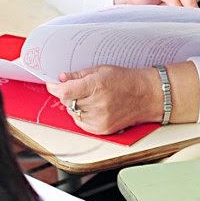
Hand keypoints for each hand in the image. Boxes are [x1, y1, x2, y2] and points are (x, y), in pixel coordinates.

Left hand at [46, 66, 160, 133]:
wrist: (147, 96)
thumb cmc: (126, 80)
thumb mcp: (101, 70)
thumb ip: (78, 75)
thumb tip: (60, 79)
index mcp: (97, 86)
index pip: (65, 92)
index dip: (55, 88)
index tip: (53, 84)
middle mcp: (98, 105)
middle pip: (68, 102)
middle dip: (69, 95)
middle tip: (80, 89)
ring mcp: (100, 119)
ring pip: (73, 113)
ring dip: (76, 106)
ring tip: (92, 98)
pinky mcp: (102, 130)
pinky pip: (81, 123)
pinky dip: (83, 116)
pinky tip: (94, 108)